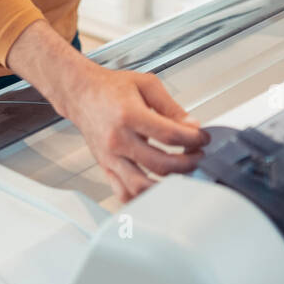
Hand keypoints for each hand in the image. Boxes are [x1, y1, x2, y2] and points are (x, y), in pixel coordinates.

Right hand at [63, 61, 209, 203]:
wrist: (80, 93)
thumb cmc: (110, 87)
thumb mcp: (146, 85)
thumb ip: (171, 106)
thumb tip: (191, 125)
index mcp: (129, 115)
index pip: (169, 135)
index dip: (192, 139)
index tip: (202, 138)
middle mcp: (118, 139)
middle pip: (160, 163)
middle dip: (187, 163)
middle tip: (197, 156)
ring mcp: (110, 157)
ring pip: (141, 185)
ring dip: (167, 185)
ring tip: (182, 175)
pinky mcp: (105, 166)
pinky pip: (122, 192)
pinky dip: (141, 198)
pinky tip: (155, 191)